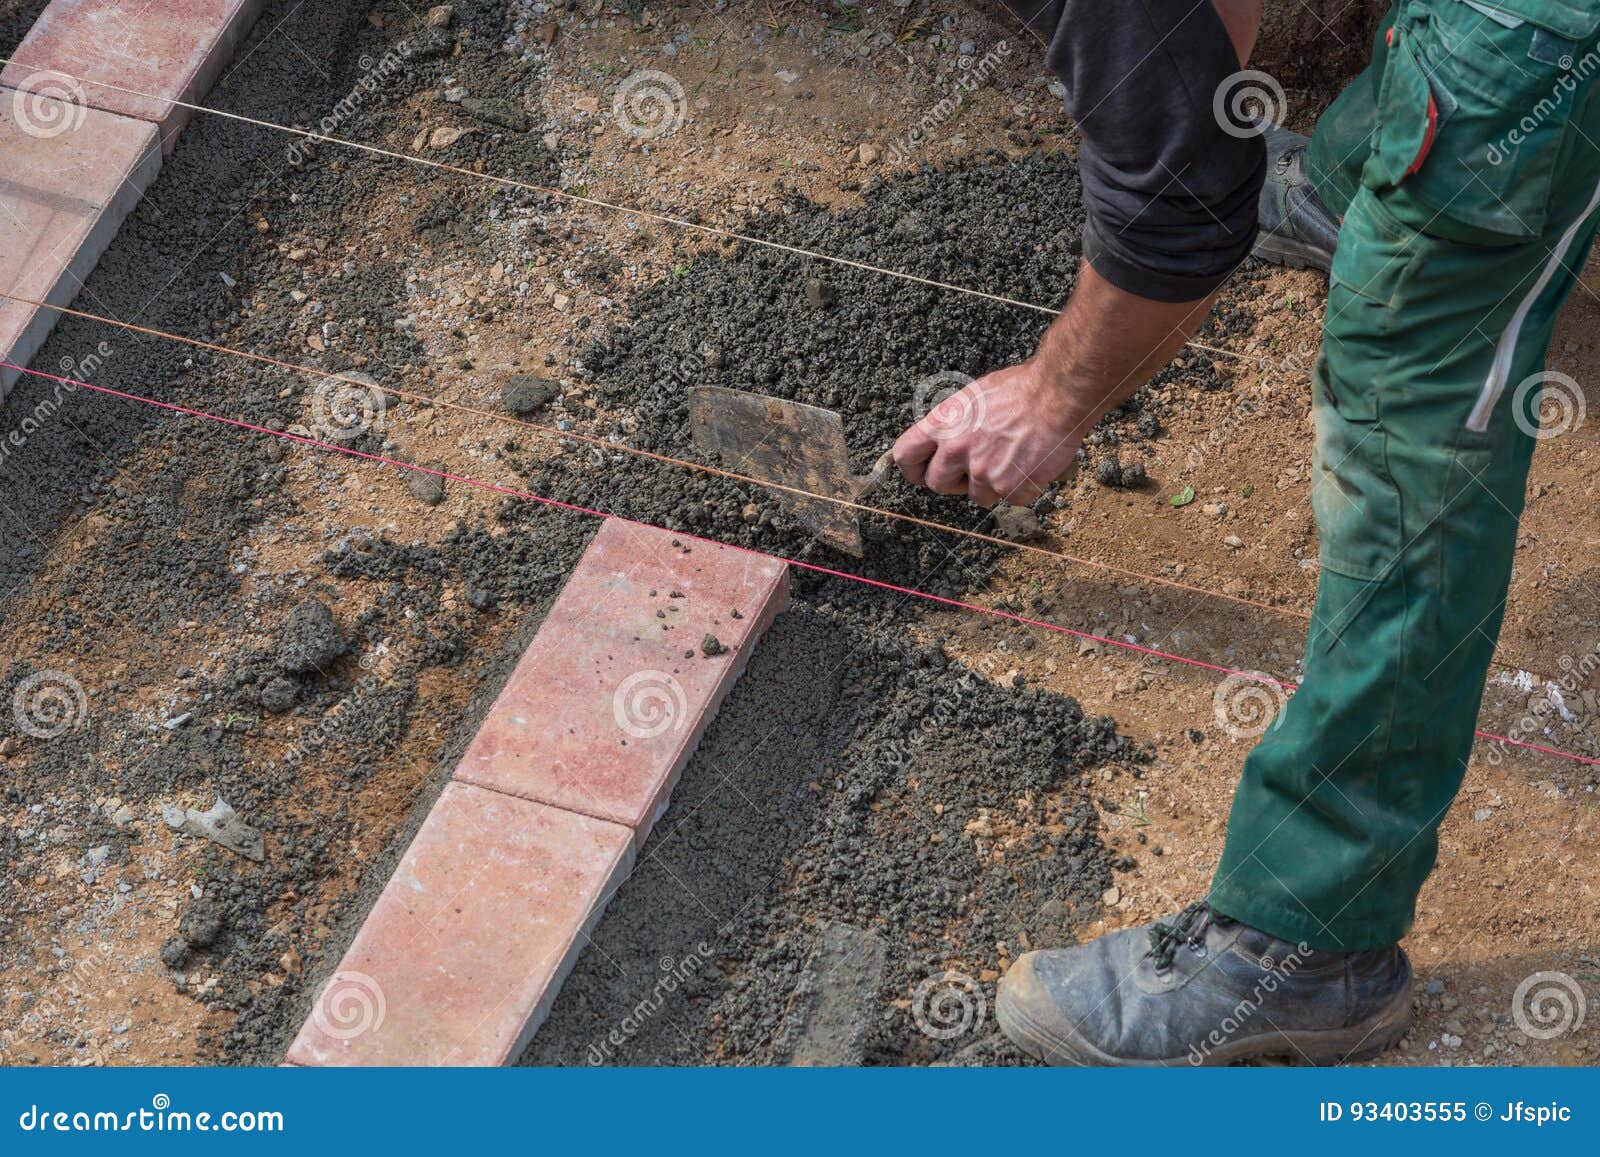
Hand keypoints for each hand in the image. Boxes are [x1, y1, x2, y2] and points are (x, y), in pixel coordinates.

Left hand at [892, 360, 1086, 507]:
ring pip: (978, 496)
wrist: (1056, 394)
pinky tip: (1030, 463)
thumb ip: (952, 424)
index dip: (913, 469)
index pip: (905, 456)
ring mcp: (983, 472)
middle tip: (974, 468)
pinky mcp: (1010, 486)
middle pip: (937, 484)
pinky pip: (1011, 499)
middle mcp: (957, 450)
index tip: (922, 472)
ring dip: (992, 484)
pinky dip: (1022, 486)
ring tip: (1010, 458)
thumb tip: (941, 444)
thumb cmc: (1018, 389)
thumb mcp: (971, 397)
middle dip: (954, 481)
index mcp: (942, 425)